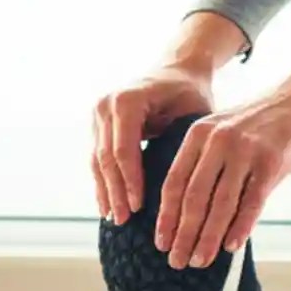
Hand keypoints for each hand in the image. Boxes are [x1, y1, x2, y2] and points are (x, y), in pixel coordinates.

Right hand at [92, 62, 214, 224]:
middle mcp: (106, 104)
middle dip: (115, 192)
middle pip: (106, 157)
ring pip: (97, 160)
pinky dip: (103, 181)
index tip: (139, 208)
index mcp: (127, 99)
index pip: (124, 149)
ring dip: (105, 191)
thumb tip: (184, 188)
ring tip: (114, 218)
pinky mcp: (97, 123)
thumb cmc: (191, 93)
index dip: (130, 181)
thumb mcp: (193, 114)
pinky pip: (97, 157)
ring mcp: (98, 113)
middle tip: (124, 220)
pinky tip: (108, 204)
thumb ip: (184, 145)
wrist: (178, 70)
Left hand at [158, 52, 290, 268]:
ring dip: (208, 237)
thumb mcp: (224, 132)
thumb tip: (190, 213)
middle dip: (184, 234)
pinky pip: (252, 201)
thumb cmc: (263, 124)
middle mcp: (218, 141)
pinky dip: (240, 227)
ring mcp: (245, 150)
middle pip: (194, 197)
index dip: (167, 217)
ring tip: (200, 261)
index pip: (174, 182)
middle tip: (177, 261)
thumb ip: (207, 163)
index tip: (161, 243)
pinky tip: (231, 247)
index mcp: (198, 134)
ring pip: (221, 204)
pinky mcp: (272, 161)